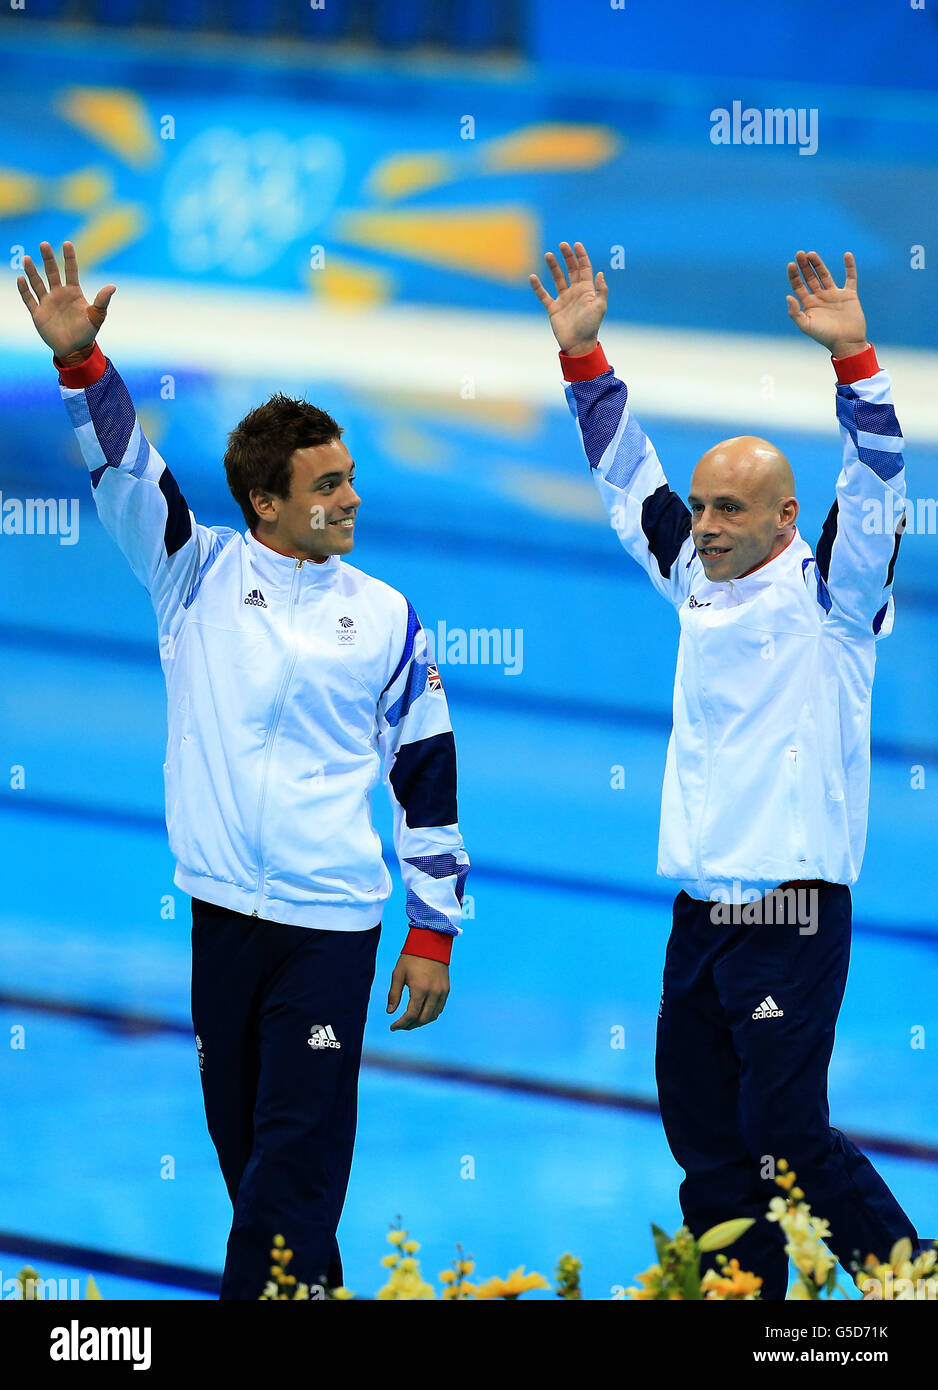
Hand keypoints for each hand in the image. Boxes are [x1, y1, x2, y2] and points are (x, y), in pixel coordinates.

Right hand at [16, 241, 115, 359]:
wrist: (75, 350)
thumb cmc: (87, 333)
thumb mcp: (97, 317)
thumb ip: (102, 301)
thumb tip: (112, 287)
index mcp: (73, 292)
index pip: (71, 271)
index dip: (69, 257)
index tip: (67, 243)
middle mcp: (59, 294)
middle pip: (52, 272)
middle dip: (48, 258)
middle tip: (44, 244)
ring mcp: (48, 303)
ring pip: (38, 283)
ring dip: (32, 271)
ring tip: (27, 258)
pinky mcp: (38, 313)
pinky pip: (29, 299)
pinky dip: (24, 290)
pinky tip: (21, 279)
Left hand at [386, 954, 448, 1029]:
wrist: (431, 943)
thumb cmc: (411, 957)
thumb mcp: (398, 974)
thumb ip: (394, 994)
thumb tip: (390, 1012)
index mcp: (420, 988)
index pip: (411, 1014)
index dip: (401, 1024)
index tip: (393, 1027)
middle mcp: (433, 992)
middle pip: (423, 1019)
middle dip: (410, 1025)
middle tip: (401, 1026)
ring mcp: (442, 992)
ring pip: (433, 1016)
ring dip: (421, 1022)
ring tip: (410, 1021)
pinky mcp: (446, 989)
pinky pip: (439, 1008)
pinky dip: (430, 1014)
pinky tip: (421, 1013)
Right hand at [529, 240, 607, 354]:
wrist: (578, 344)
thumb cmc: (590, 326)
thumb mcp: (600, 307)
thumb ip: (602, 290)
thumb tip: (600, 273)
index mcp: (587, 290)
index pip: (584, 268)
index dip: (581, 256)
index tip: (576, 244)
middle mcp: (575, 292)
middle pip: (571, 269)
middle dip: (567, 257)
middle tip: (562, 245)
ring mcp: (564, 299)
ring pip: (558, 278)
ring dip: (553, 266)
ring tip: (548, 254)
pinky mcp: (553, 308)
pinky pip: (543, 295)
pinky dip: (538, 287)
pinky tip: (532, 277)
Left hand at [786, 250, 866, 357]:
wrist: (847, 342)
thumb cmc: (825, 336)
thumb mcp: (806, 326)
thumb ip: (795, 312)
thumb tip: (788, 296)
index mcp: (809, 304)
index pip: (798, 286)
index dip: (794, 275)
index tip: (791, 265)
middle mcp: (820, 297)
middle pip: (810, 277)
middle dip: (804, 266)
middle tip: (800, 253)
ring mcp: (834, 295)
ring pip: (825, 275)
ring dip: (818, 264)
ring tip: (811, 253)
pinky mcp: (849, 295)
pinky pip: (850, 277)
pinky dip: (850, 266)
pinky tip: (847, 255)